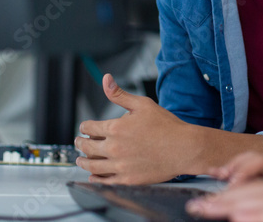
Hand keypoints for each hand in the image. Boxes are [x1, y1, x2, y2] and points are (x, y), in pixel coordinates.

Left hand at [75, 73, 194, 183]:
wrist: (184, 148)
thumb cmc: (166, 126)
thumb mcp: (142, 104)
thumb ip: (120, 95)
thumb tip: (106, 79)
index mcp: (116, 128)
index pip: (90, 127)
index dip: (84, 126)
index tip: (84, 127)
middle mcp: (114, 148)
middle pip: (87, 147)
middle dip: (80, 143)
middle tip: (78, 142)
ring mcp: (120, 166)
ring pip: (92, 166)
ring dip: (83, 162)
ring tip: (81, 160)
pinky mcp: (127, 180)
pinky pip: (104, 182)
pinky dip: (95, 179)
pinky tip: (93, 177)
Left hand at [187, 173, 262, 221]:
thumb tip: (262, 211)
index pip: (257, 179)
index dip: (230, 185)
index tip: (207, 192)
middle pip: (251, 188)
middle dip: (220, 198)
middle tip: (193, 204)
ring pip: (259, 198)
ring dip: (229, 205)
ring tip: (205, 210)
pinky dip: (258, 213)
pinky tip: (238, 216)